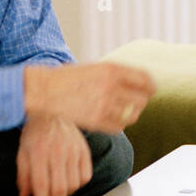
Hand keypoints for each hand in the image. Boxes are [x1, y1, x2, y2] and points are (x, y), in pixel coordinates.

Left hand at [16, 116, 91, 195]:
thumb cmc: (35, 134)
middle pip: (60, 189)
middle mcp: (57, 153)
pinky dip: (79, 184)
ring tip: (59, 192)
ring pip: (74, 185)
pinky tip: (71, 180)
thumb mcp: (22, 153)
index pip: (41, 185)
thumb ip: (23, 176)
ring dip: (67, 194)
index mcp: (38, 153)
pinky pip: (85, 176)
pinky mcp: (84, 151)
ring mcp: (73, 151)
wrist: (53, 111)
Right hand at [23, 62, 154, 131]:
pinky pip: (119, 127)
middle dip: (141, 101)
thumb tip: (139, 83)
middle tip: (136, 103)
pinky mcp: (96, 120)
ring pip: (132, 115)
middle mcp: (111, 86)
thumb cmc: (67, 78)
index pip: (144, 79)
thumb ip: (115, 75)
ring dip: (131, 114)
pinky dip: (119, 125)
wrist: (44, 90)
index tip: (151, 90)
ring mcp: (104, 104)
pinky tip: (113, 121)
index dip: (151, 86)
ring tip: (124, 112)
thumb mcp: (94, 68)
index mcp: (111, 69)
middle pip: (142, 99)